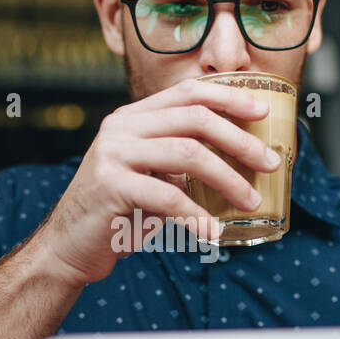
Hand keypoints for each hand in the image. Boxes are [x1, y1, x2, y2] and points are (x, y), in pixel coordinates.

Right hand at [32, 78, 282, 285]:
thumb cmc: (119, 213)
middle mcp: (121, 127)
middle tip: (270, 163)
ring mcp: (113, 153)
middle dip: (240, 141)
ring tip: (251, 201)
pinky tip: (213, 232)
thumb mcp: (152, 177)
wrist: (70, 246)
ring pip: (188, 153)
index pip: (188, 92)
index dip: (229, 97)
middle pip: (195, 119)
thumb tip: (242, 161)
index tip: (262, 112)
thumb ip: (181, 162)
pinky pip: (168, 196)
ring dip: (228, 179)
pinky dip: (197, 216)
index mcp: (133, 117)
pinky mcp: (110, 185)